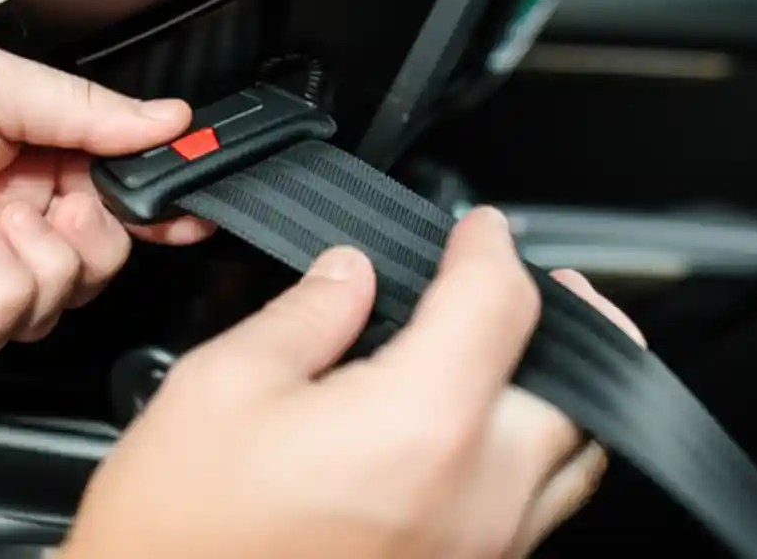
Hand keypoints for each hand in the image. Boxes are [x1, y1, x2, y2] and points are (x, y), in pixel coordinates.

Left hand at [0, 21, 210, 351]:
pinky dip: (7, 297)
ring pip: (57, 302)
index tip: (186, 211)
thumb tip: (170, 119)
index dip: (155, 206)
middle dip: (102, 240)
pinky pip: (1, 329)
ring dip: (52, 267)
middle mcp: (6, 208)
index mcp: (28, 151)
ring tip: (12, 226)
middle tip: (75, 208)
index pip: (115, 191)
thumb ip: (92, 113)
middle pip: (98, 258)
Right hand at [62, 208, 643, 558]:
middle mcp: (472, 497)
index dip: (490, 248)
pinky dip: (536, 455)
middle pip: (578, 389)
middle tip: (528, 279)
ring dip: (563, 392)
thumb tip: (350, 274)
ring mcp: (479, 552)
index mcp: (416, 427)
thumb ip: (305, 316)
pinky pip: (538, 511)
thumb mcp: (222, 386)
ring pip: (575, 461)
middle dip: (565, 318)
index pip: (497, 305)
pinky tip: (490, 430)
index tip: (477, 230)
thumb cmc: (177, 529)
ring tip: (526, 351)